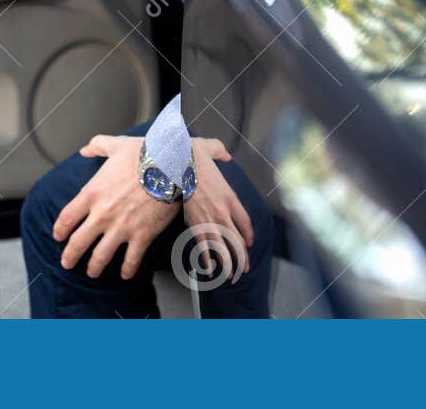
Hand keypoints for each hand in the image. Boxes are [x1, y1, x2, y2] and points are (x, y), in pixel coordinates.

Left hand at [53, 135, 177, 280]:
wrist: (171, 166)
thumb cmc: (145, 154)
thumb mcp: (116, 145)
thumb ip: (98, 146)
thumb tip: (85, 149)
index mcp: (92, 192)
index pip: (67, 217)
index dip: (60, 230)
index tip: (58, 236)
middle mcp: (102, 214)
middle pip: (78, 242)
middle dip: (70, 256)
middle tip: (67, 263)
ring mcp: (121, 227)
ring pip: (100, 256)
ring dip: (94, 267)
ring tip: (92, 273)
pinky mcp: (142, 235)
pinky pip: (131, 259)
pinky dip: (127, 269)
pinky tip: (125, 274)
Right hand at [181, 137, 253, 277]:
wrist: (176, 163)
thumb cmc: (192, 155)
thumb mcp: (211, 149)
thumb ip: (220, 151)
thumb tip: (225, 154)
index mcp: (230, 196)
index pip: (245, 222)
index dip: (248, 235)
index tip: (249, 243)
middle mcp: (223, 212)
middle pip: (237, 240)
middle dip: (241, 257)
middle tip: (244, 269)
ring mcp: (208, 220)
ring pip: (222, 248)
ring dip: (228, 263)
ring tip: (230, 276)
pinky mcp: (193, 223)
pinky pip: (203, 245)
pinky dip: (206, 258)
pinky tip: (208, 269)